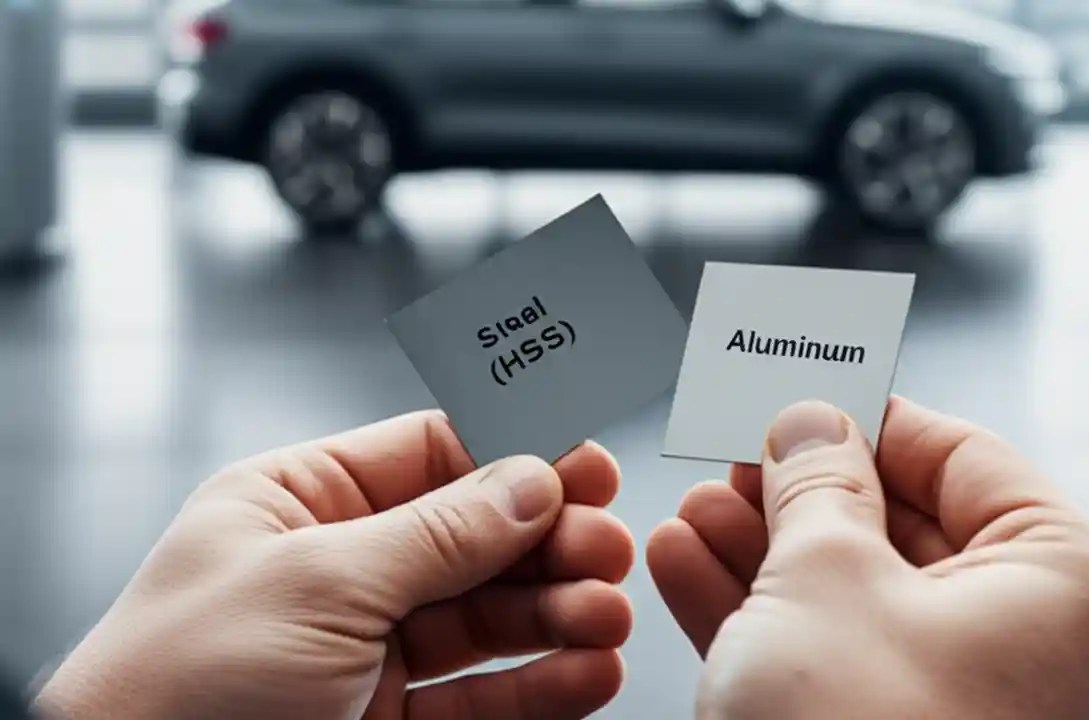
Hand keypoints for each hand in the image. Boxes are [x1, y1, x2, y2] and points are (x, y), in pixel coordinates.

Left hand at [37, 412, 633, 719]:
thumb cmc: (174, 686)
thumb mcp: (316, 583)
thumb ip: (437, 533)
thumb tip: (531, 478)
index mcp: (302, 503)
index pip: (432, 455)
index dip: (515, 455)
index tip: (588, 465)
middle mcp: (342, 569)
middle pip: (475, 538)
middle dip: (548, 542)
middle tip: (608, 549)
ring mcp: (368, 650)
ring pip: (489, 620)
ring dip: (558, 615)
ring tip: (606, 618)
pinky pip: (482, 696)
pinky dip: (541, 686)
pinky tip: (587, 674)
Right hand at [648, 398, 1088, 719]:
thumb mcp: (823, 577)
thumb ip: (816, 481)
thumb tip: (811, 421)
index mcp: (1073, 585)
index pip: (965, 456)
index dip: (866, 414)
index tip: (798, 390)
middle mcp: (1041, 648)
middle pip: (906, 529)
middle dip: (799, 491)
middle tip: (732, 453)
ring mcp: (974, 707)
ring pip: (859, 598)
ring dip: (764, 550)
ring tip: (692, 510)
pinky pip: (837, 660)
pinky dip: (764, 615)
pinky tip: (687, 566)